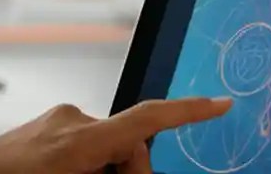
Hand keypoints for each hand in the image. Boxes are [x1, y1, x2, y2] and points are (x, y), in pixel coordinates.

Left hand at [0, 97, 232, 173]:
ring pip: (105, 147)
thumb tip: (139, 159)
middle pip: (130, 143)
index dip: (189, 111)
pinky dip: (84, 163)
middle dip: (128, 171)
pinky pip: (83, 143)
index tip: (221, 104)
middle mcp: (73, 121)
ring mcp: (59, 119)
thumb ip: (117, 173)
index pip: (148, 117)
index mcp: (81, 140)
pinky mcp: (49, 122)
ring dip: (101, 170)